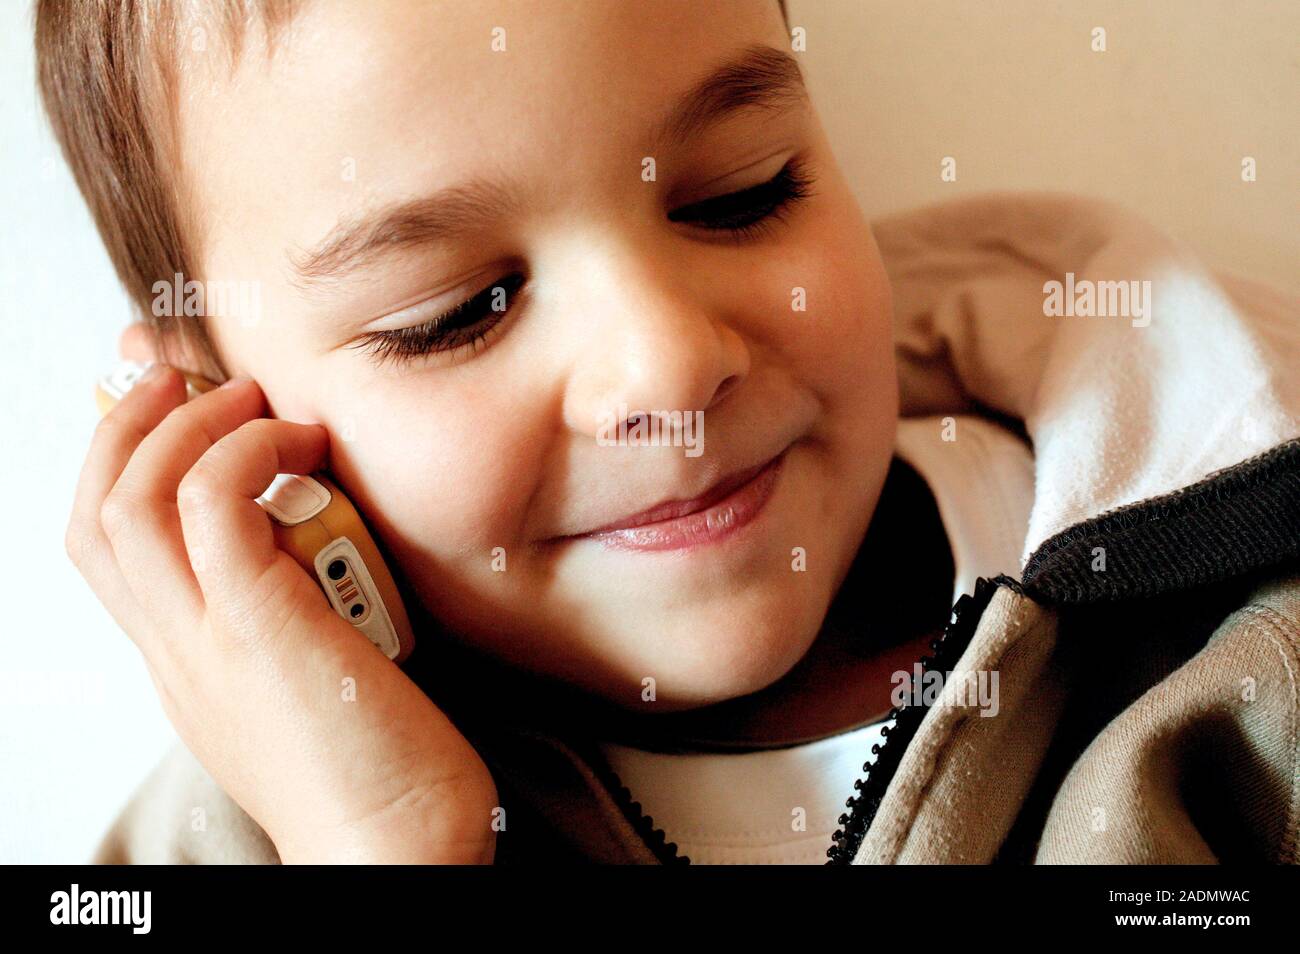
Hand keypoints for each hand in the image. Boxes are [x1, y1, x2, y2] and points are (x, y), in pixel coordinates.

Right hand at [66, 364, 497, 862]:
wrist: (396, 855)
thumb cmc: (381, 771)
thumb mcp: (312, 679)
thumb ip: (291, 619)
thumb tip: (310, 547)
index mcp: (188, 662)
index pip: (111, 546)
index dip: (121, 459)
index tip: (166, 400)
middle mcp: (178, 651)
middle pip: (94, 513)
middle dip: (124, 424)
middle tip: (180, 374)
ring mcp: (207, 643)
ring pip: (128, 502)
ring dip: (180, 426)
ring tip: (244, 395)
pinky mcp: (257, 633)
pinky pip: (211, 511)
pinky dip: (239, 455)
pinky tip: (294, 442)